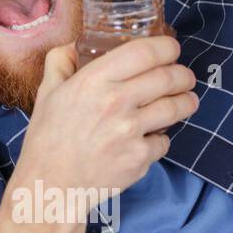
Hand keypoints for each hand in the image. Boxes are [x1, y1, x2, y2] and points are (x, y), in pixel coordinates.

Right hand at [3, 34, 198, 228]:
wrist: (51, 185)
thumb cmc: (47, 139)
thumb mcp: (46, 93)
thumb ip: (60, 63)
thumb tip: (74, 46)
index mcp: (94, 81)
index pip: (145, 52)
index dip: (166, 47)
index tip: (171, 49)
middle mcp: (115, 102)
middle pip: (169, 77)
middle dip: (183, 75)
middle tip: (184, 77)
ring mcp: (130, 132)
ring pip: (176, 108)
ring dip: (187, 101)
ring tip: (186, 100)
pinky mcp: (139, 158)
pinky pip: (164, 141)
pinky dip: (161, 138)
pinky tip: (153, 137)